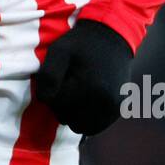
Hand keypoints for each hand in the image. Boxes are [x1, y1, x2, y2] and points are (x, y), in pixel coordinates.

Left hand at [34, 19, 132, 136]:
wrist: (112, 36)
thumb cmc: (81, 44)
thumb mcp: (58, 51)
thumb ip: (48, 76)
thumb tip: (46, 100)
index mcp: (89, 87)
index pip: (56, 105)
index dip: (52, 93)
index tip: (59, 78)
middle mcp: (105, 102)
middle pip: (67, 119)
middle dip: (62, 106)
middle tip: (67, 85)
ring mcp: (114, 108)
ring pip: (81, 127)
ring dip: (74, 115)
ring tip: (76, 94)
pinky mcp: (118, 110)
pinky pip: (95, 127)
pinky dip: (87, 118)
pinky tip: (86, 100)